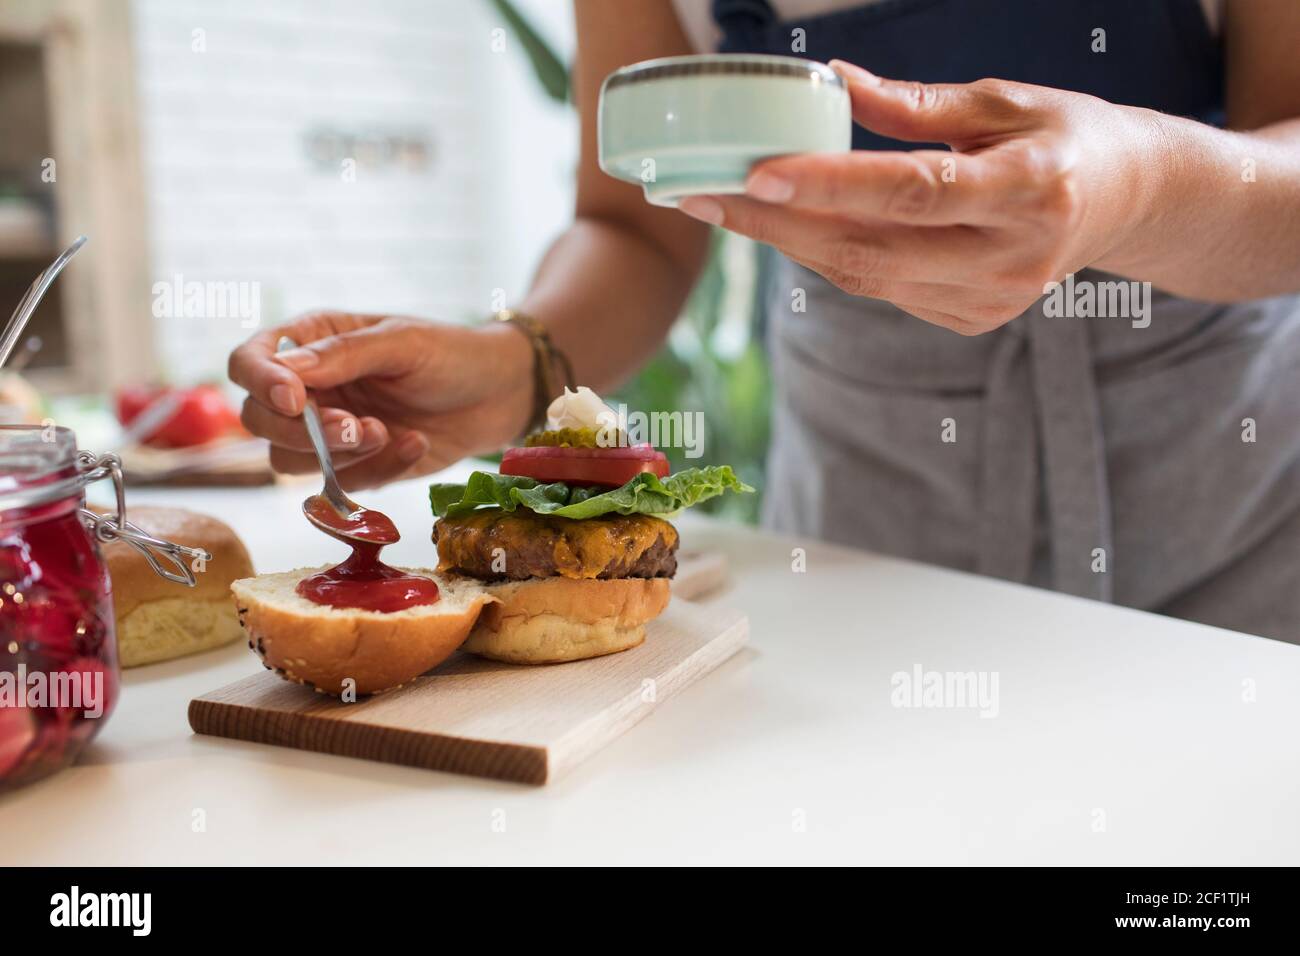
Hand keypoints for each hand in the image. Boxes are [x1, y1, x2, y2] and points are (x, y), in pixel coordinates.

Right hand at [228, 312, 533, 488]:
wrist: (498, 394)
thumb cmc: (450, 353)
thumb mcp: (402, 343)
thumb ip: (343, 355)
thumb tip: (285, 371)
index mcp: (310, 341)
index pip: (249, 362)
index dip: (261, 383)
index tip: (296, 400)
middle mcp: (308, 387)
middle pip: (257, 419)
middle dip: (302, 431)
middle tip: (358, 428)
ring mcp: (327, 430)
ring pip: (288, 460)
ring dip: (336, 456)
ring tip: (388, 432)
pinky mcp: (354, 467)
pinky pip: (339, 484)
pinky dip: (378, 469)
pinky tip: (415, 442)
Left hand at [678, 60, 1162, 334]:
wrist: (1128, 203)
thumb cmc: (1067, 136)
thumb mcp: (1006, 99)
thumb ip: (917, 105)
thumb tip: (832, 83)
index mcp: (1030, 189)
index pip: (914, 191)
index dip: (832, 186)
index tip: (757, 172)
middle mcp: (1011, 257)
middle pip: (871, 251)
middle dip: (775, 225)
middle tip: (701, 196)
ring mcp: (991, 301)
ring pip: (865, 279)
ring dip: (789, 243)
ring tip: (726, 206)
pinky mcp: (972, 321)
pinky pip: (881, 291)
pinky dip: (829, 258)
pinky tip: (790, 227)